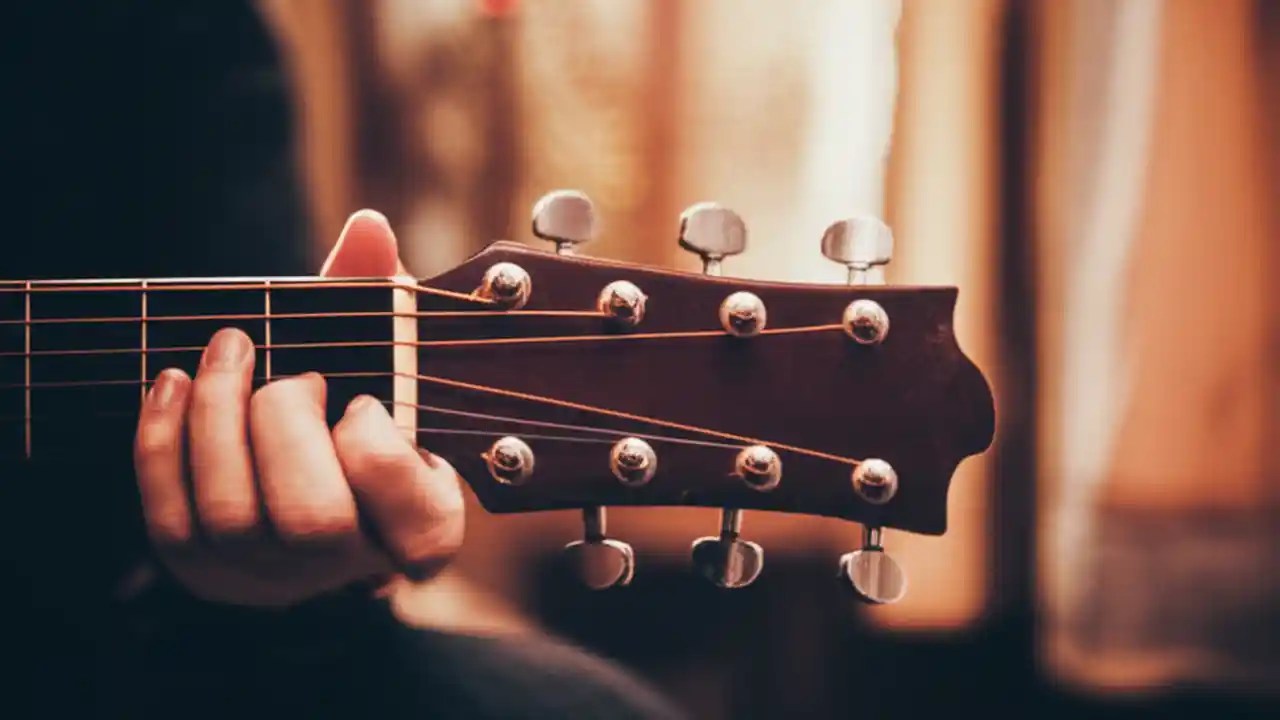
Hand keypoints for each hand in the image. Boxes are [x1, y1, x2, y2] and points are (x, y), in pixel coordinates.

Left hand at [132, 211, 463, 607]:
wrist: (305, 481)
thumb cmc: (356, 408)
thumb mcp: (383, 358)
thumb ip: (382, 295)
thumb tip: (367, 228)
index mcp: (423, 525)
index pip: (417, 520)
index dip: (377, 448)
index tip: (364, 400)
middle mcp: (351, 566)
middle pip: (311, 519)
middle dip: (286, 421)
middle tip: (296, 375)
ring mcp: (274, 577)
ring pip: (232, 516)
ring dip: (219, 413)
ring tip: (231, 353)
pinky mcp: (207, 570)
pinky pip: (171, 517)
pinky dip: (164, 439)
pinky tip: (176, 382)